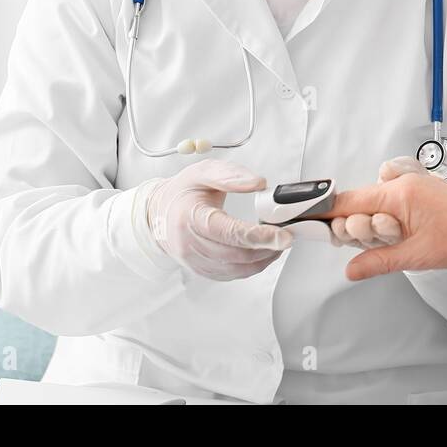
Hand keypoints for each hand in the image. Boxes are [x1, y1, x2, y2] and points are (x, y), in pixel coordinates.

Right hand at [145, 159, 290, 280]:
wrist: (159, 213)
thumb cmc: (182, 192)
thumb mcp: (203, 172)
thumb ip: (231, 176)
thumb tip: (259, 183)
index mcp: (189, 217)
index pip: (228, 232)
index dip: (258, 236)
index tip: (282, 234)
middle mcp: (189, 243)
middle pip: (236, 254)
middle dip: (268, 248)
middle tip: (287, 236)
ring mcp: (194, 260)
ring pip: (237, 268)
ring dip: (263, 258)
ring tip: (278, 243)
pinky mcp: (201, 270)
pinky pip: (232, 274)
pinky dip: (252, 266)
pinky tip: (262, 252)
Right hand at [323, 157, 446, 280]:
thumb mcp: (416, 255)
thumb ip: (379, 260)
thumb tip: (350, 270)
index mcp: (396, 194)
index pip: (348, 200)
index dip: (328, 215)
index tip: (310, 226)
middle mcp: (400, 185)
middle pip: (358, 205)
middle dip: (357, 228)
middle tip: (373, 244)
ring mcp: (410, 188)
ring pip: (374, 207)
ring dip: (375, 228)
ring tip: (396, 241)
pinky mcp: (419, 195)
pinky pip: (390, 206)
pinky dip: (387, 222)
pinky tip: (399, 235)